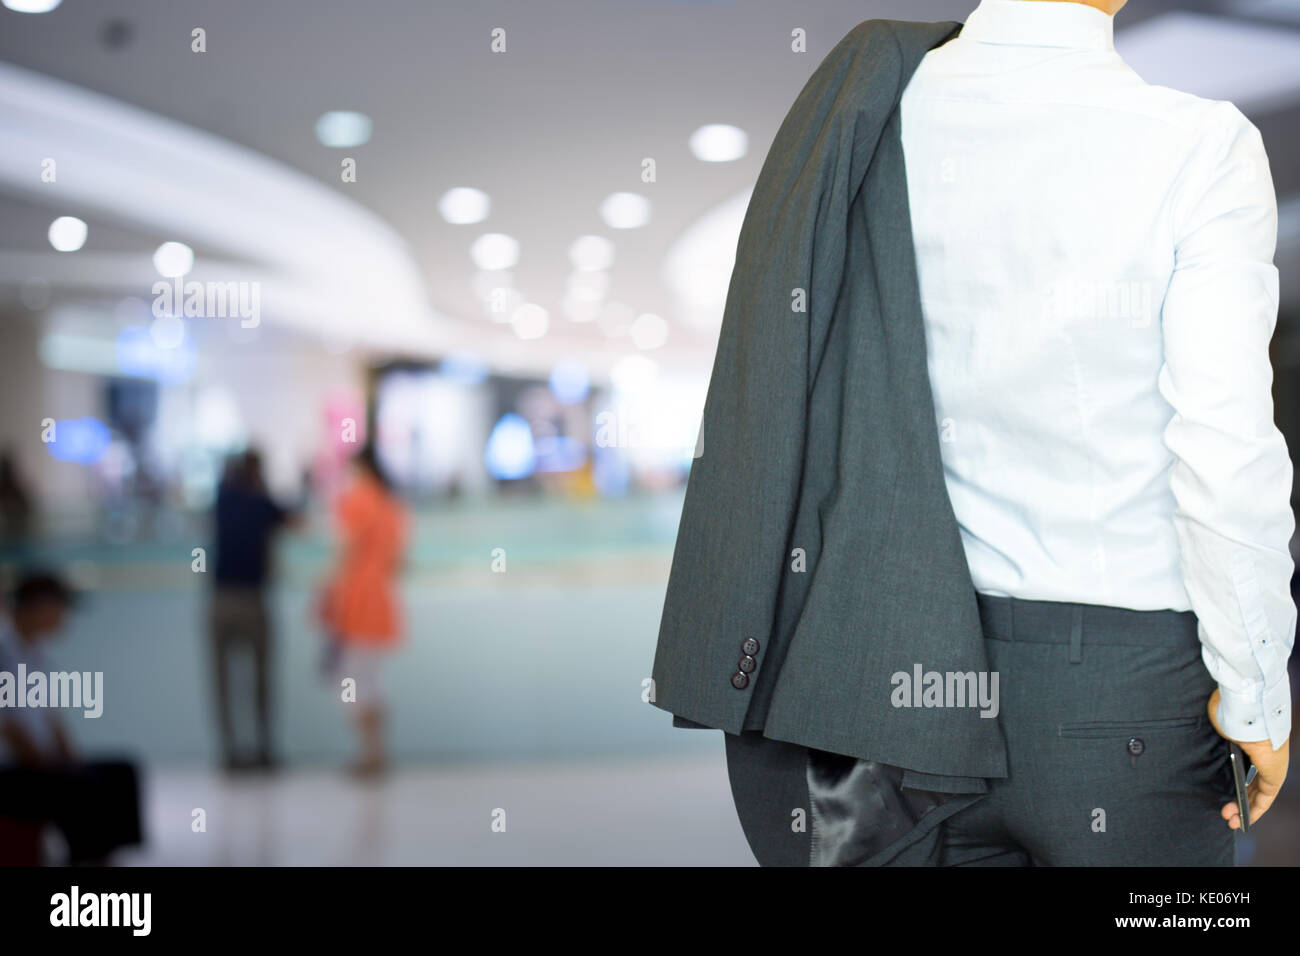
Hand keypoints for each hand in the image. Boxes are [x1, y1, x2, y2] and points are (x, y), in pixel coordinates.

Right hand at [1207, 688, 1288, 829]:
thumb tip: (1191, 732)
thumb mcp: (1215, 724)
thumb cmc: (1227, 709)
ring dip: (1245, 809)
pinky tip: (1242, 819)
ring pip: (1260, 792)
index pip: (1246, 769)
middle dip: (1238, 800)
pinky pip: (1266, 797)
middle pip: (1253, 784)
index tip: (1223, 795)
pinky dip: (1255, 810)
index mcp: (1250, 742)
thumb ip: (1212, 734)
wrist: (1245, 706)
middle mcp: (1264, 754)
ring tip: (1229, 819)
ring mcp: (1271, 763)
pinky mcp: (1275, 773)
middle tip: (1224, 811)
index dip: (1236, 785)